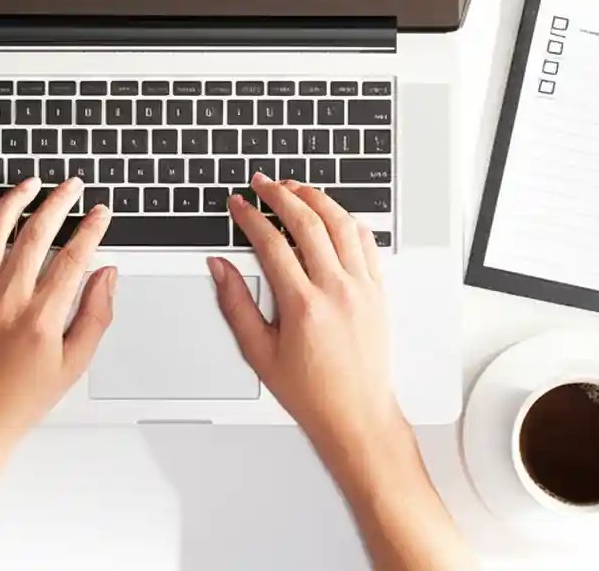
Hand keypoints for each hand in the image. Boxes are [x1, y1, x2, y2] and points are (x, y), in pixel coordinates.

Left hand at [0, 176, 115, 447]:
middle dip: (59, 202)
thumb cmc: (19, 399)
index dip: (92, 229)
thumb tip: (107, 276)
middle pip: (36, 233)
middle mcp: (7, 297)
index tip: (101, 214)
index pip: (73, 257)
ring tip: (33, 183)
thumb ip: (95, 316)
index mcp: (41, 316)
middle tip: (73, 186)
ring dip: (17, 199)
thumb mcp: (74, 365)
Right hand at [208, 174, 403, 449]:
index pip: (271, 243)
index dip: (250, 217)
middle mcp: (337, 290)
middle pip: (308, 222)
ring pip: (342, 224)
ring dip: (317, 198)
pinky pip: (366, 242)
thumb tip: (220, 268)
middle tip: (263, 183)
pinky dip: (348, 220)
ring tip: (296, 187)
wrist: (357, 413)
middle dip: (281, 194)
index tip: (238, 204)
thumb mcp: (259, 352)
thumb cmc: (310, 391)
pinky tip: (333, 214)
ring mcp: (362, 288)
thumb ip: (236, 305)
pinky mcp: (378, 291)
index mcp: (303, 306)